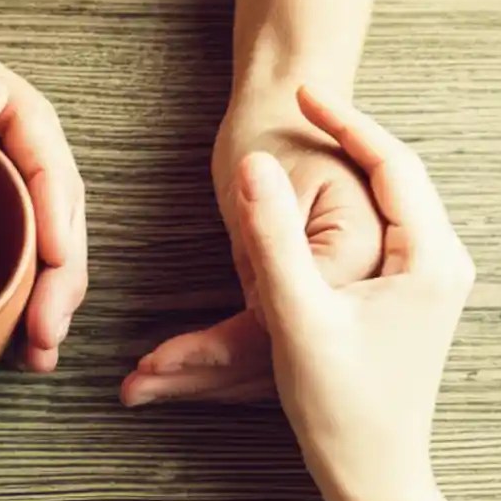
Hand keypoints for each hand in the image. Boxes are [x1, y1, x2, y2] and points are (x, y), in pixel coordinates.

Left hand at [0, 0, 87, 371]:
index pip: (39, 139)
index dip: (56, 204)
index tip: (54, 263)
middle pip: (50, 191)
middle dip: (61, 266)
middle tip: (46, 334)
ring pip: (34, 219)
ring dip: (46, 285)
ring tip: (38, 349)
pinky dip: (12, 284)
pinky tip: (9, 331)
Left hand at [122, 88, 382, 404]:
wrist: (290, 111)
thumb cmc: (275, 131)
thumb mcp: (272, 178)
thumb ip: (269, 235)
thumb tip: (259, 292)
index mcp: (366, 259)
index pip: (286, 321)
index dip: (220, 348)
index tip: (161, 361)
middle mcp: (363, 293)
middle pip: (279, 351)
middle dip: (199, 374)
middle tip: (134, 387)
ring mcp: (344, 304)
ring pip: (270, 358)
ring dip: (202, 378)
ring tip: (139, 389)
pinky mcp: (315, 306)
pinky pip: (271, 346)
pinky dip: (221, 361)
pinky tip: (174, 377)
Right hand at [238, 88, 474, 497]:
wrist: (372, 473)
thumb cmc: (340, 406)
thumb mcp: (299, 316)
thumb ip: (273, 237)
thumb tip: (254, 166)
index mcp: (431, 260)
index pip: (393, 162)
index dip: (346, 119)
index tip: (303, 92)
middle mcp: (445, 264)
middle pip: (401, 173)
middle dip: (352, 134)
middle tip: (306, 103)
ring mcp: (435, 281)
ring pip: (399, 198)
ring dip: (357, 163)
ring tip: (316, 132)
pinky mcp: (417, 297)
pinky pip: (391, 225)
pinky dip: (360, 197)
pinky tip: (328, 195)